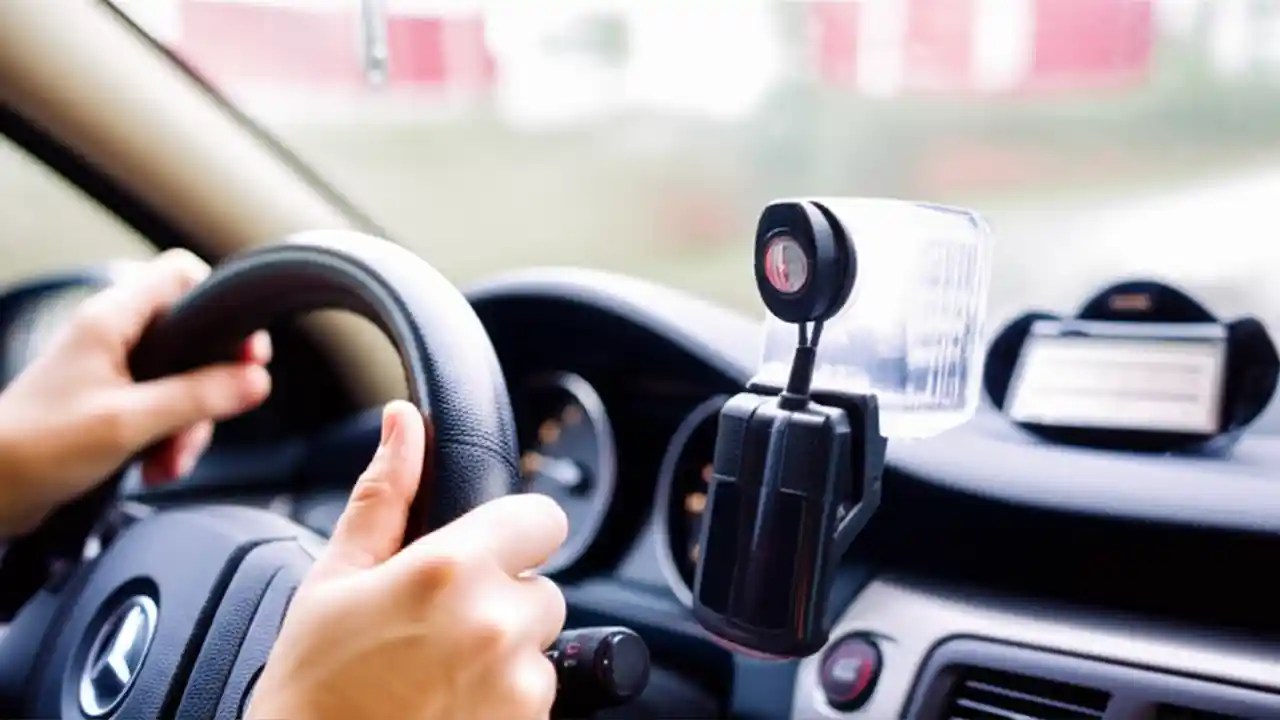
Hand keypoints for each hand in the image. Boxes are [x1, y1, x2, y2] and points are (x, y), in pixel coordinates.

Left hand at [0, 249, 271, 536]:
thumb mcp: (130, 421)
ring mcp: (112, 370)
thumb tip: (256, 380)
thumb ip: (198, 397)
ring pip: (182, 382)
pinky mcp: (110, 403)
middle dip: (209, 388)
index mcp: (112, 320)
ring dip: (189, 424)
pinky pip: (162, 410)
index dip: (221, 306)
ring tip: (172, 459)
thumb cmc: (35, 446)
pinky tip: (157, 466)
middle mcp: (113, 336)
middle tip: (213, 417)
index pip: (182, 275)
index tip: (244, 350)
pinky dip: (168, 438)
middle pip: (193, 339)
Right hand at [248, 401, 568, 719]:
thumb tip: (404, 424)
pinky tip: (448, 706)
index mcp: (449, 569)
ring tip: (437, 675)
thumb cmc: (311, 690)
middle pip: (541, 587)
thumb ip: (383, 495)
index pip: (542, 517)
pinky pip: (539, 697)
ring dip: (506, 655)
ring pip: (541, 647)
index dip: (513, 532)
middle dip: (502, 600)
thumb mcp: (333, 581)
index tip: (483, 553)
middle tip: (437, 628)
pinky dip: (505, 701)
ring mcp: (518, 685)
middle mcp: (496, 623)